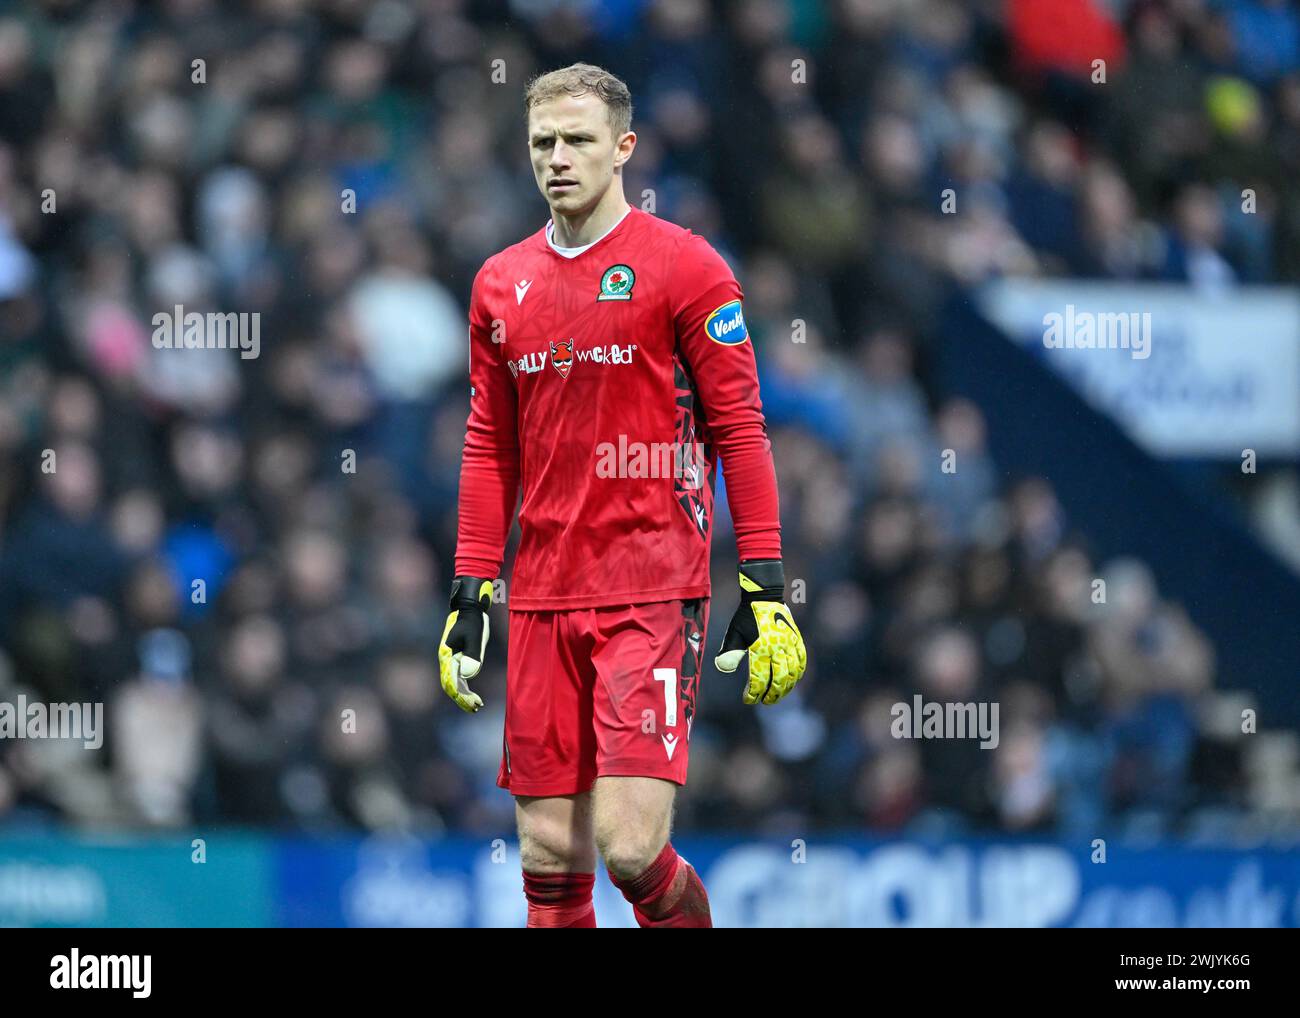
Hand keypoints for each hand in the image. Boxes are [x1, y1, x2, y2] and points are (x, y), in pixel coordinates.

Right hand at [438, 576, 493, 712]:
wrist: (469, 607)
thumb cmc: (473, 620)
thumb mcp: (475, 636)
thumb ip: (473, 654)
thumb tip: (468, 675)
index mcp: (447, 655)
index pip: (452, 682)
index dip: (461, 696)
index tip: (473, 704)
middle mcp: (446, 659)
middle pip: (451, 685)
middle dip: (462, 699)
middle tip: (475, 708)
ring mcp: (451, 659)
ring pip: (454, 683)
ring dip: (463, 695)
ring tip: (476, 705)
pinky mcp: (457, 657)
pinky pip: (458, 676)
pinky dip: (464, 687)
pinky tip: (472, 694)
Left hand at [714, 559, 806, 704]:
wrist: (764, 596)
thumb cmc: (746, 617)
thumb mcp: (734, 634)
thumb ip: (729, 652)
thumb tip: (724, 669)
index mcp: (760, 648)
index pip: (759, 679)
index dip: (754, 693)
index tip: (749, 700)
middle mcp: (777, 648)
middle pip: (779, 680)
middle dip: (772, 695)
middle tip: (765, 701)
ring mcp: (790, 644)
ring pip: (793, 673)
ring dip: (786, 688)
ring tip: (778, 695)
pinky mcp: (797, 640)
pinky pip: (802, 661)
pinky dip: (799, 674)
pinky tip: (793, 680)